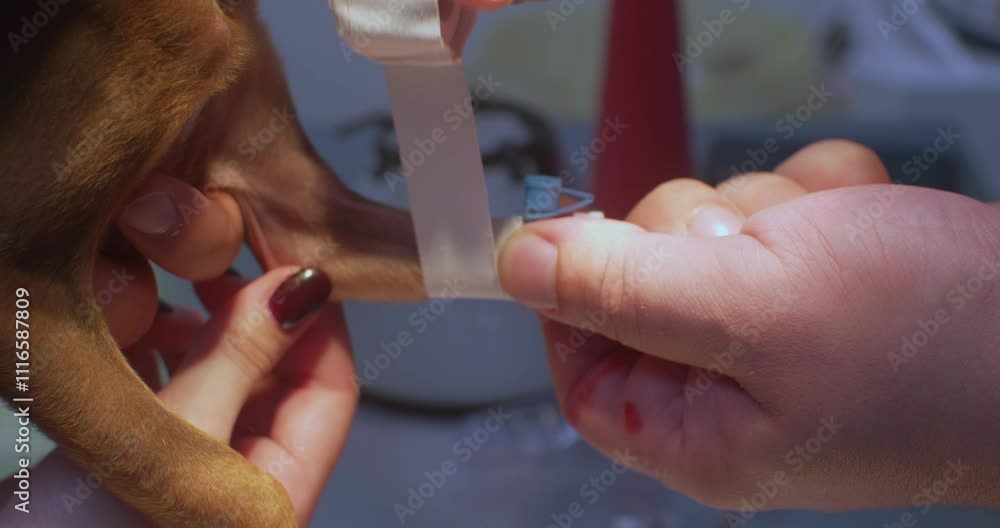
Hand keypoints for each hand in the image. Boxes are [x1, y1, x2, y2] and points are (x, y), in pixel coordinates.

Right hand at [2, 266, 354, 526]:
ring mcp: (195, 475)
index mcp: (281, 491)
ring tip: (166, 294)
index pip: (330, 391)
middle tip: (217, 262)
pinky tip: (129, 325)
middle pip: (276, 382)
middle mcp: (246, 485)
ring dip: (199, 334)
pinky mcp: (145, 468)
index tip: (283, 260)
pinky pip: (169, 397)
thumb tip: (302, 288)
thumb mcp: (175, 438)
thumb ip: (238, 361)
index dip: (314, 322)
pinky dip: (156, 357)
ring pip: (220, 383)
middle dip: (252, 319)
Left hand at [498, 140, 999, 510]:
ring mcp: (780, 329)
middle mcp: (732, 387)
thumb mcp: (750, 307)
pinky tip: (857, 213)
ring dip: (763, 210)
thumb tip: (515, 264)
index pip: (585, 369)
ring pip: (709, 232)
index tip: (584, 233)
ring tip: (826, 235)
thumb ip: (621, 286)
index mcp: (699, 430)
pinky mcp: (824, 279)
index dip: (573, 298)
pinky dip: (814, 194)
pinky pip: (775, 211)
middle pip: (639, 283)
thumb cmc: (927, 343)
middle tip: (745, 243)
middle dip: (687, 235)